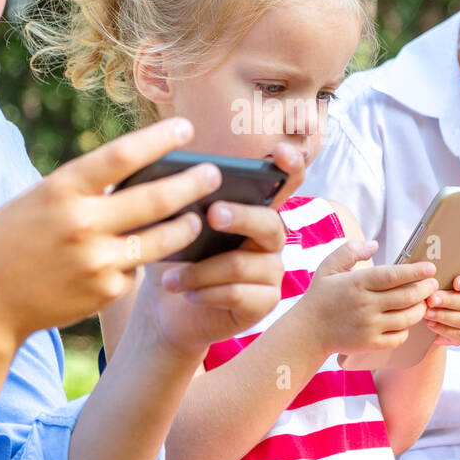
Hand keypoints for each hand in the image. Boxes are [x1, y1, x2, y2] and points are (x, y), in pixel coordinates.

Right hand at [0, 118, 211, 342]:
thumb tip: (142, 175)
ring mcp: (96, 261)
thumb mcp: (40, 200)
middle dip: (193, 184)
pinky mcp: (105, 292)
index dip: (159, 139)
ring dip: (186, 226)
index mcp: (61, 190)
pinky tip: (138, 256)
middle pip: (156, 199)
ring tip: (196, 217)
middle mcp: (82, 224)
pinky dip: (141, 260)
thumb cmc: (12, 240)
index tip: (186, 129)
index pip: (122, 155)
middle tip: (214, 174)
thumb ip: (85, 189)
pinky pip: (137, 269)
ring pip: (162, 239)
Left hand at [145, 149, 299, 350]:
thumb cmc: (175, 259)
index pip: (287, 183)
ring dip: (199, 271)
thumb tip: (172, 182)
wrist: (168, 308)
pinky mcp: (265, 302)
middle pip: (269, 222)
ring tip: (169, 278)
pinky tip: (186, 293)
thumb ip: (184, 204)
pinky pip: (237, 293)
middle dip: (240, 216)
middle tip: (213, 214)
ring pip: (240, 264)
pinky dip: (206, 293)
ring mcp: (272, 272)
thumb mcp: (174, 227)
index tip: (281, 152)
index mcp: (254, 211)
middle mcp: (271, 239)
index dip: (291, 166)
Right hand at [295, 242, 438, 357]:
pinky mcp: (371, 344)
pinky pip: (399, 337)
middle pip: (406, 297)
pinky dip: (407, 329)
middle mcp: (365, 305)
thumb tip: (374, 244)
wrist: (306, 332)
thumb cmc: (320, 296)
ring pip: (407, 318)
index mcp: (356, 283)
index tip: (430, 267)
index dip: (414, 271)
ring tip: (423, 301)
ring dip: (420, 309)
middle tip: (433, 283)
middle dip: (425, 289)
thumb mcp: (328, 268)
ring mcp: (369, 327)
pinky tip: (406, 321)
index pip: (392, 276)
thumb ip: (349, 251)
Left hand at [423, 266, 459, 346]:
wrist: (434, 303)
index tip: (456, 283)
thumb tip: (429, 266)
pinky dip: (444, 330)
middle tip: (432, 299)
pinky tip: (431, 324)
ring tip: (427, 313)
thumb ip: (440, 268)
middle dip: (450, 301)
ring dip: (445, 317)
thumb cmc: (438, 282)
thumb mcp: (440, 271)